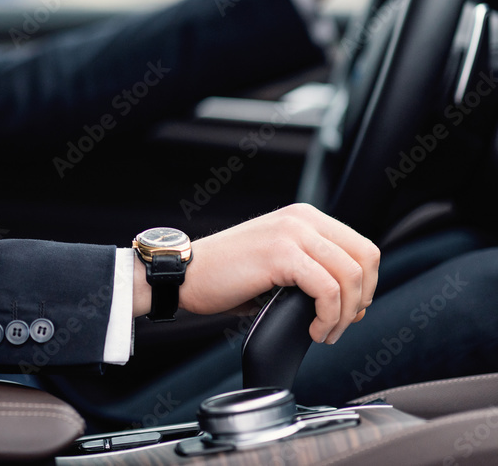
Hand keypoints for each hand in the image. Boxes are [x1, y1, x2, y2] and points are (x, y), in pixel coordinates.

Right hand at [133, 204, 379, 344]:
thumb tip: (350, 301)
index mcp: (304, 217)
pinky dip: (328, 317)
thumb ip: (312, 270)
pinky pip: (327, 290)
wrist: (185, 274)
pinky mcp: (280, 254)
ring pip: (350, 276)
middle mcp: (302, 219)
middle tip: (339, 325)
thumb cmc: (224, 275)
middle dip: (361, 300)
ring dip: (345, 315)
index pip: (363, 247)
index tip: (349, 311)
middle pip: (365, 259)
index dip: (366, 285)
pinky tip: (313, 331)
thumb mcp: (277, 263)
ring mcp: (291, 233)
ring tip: (325, 333)